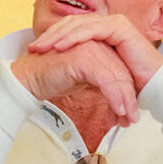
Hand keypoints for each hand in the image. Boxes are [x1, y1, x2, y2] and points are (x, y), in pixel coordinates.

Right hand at [11, 39, 138, 123]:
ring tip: (127, 120)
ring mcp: (91, 47)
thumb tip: (121, 104)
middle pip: (123, 72)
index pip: (121, 69)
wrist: (30, 79)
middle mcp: (97, 43)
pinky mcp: (83, 57)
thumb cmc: (54, 79)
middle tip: (132, 120)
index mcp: (99, 45)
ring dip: (125, 100)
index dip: (128, 93)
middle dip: (130, 99)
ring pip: (117, 76)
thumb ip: (102, 84)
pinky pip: (107, 79)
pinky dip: (115, 97)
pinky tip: (118, 111)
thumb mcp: (85, 81)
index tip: (130, 115)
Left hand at [26, 13, 162, 91]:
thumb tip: (66, 75)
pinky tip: (60, 46)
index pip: (72, 30)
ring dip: (58, 36)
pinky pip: (91, 30)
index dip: (53, 39)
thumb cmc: (132, 85)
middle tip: (32, 48)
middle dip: (50, 36)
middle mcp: (108, 24)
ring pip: (78, 24)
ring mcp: (115, 23)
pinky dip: (74, 37)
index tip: (35, 52)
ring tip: (42, 47)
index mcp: (103, 32)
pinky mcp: (120, 28)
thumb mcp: (102, 74)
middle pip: (72, 24)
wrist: (155, 88)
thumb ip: (87, 68)